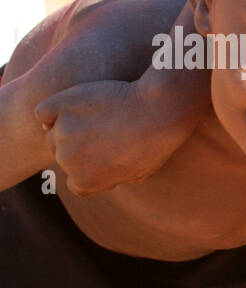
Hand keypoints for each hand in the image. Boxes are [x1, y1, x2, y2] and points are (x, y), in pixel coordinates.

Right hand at [34, 78, 191, 196]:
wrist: (159, 110)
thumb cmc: (156, 143)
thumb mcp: (138, 174)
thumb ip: (110, 179)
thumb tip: (96, 176)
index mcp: (86, 182)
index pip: (76, 182)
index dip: (91, 169)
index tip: (107, 156)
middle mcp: (68, 161)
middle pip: (62, 156)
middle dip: (79, 147)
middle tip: (107, 132)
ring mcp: (62, 132)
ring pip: (52, 134)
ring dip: (67, 127)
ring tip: (99, 118)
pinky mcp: (60, 105)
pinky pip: (43, 113)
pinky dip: (53, 110)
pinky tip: (74, 107)